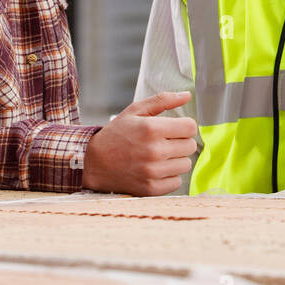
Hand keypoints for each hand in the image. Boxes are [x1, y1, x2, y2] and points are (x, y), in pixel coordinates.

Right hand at [82, 91, 198, 195]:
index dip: (184, 126)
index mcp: (151, 129)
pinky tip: (155, 169)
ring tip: (158, 156)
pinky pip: (177, 182)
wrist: (94, 162)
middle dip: (180, 142)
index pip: (190, 127)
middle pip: (190, 146)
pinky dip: (169, 176)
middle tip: (164, 142)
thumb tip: (187, 95)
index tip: (174, 128)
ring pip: (186, 165)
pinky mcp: (151, 189)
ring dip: (176, 159)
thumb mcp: (135, 110)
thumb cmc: (117, 133)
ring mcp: (152, 172)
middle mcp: (154, 151)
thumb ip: (163, 100)